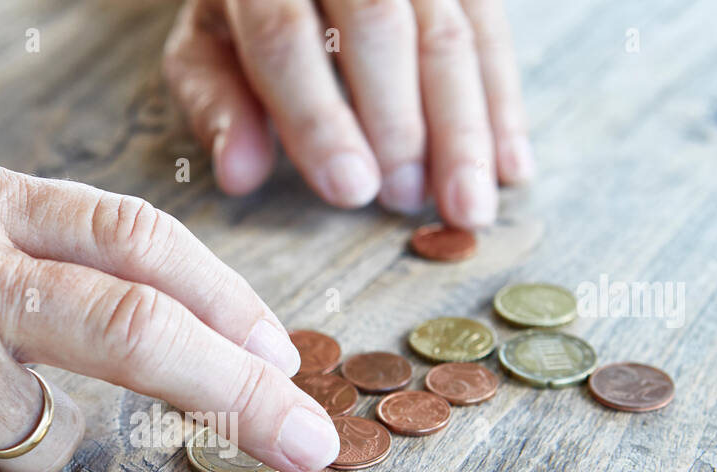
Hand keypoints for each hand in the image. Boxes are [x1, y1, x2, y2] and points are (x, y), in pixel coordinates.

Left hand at [163, 0, 531, 225]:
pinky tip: (511, 170)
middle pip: (379, 27)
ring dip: (465, 127)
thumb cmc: (244, 16)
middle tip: (407, 201)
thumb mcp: (206, 53)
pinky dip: (505, 106)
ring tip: (468, 207)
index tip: (351, 191)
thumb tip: (238, 175)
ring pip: (448, 31)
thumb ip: (219, 108)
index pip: (285, 37)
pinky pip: (492, 32)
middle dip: (400, 123)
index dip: (319, 119)